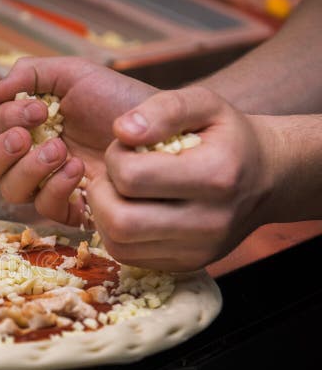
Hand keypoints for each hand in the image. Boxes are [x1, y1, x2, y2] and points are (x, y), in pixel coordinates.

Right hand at [0, 57, 156, 224]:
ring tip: (60, 150)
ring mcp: (48, 183)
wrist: (160, 123)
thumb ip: (29, 73)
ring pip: (10, 191)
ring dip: (28, 169)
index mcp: (25, 125)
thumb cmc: (117, 97)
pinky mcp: (71, 207)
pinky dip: (54, 189)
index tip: (37, 109)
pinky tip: (78, 169)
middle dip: (1, 151)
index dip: (3, 120)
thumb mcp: (73, 74)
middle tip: (27, 137)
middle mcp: (30, 157)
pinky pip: (44, 209)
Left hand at [90, 86, 274, 270]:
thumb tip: (121, 130)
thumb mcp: (204, 104)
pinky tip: (128, 210)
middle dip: (102, 193)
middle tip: (113, 175)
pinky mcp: (186, 265)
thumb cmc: (227, 137)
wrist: (266, 178)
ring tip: (119, 192)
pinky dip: (116, 233)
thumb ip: (164, 109)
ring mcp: (198, 250)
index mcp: (216, 175)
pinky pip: (128, 256)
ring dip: (105, 215)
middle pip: (121, 221)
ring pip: (119, 244)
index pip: (132, 177)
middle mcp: (210, 221)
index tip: (126, 148)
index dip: (115, 158)